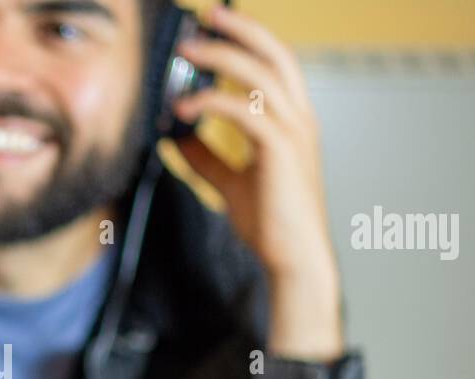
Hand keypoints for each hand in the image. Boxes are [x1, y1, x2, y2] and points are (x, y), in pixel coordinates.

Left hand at [173, 6, 343, 361]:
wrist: (292, 259)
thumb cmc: (272, 225)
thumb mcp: (231, 183)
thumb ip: (206, 157)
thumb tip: (174, 137)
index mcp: (293, 122)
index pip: (275, 64)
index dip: (248, 39)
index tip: (214, 23)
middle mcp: (299, 119)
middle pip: (275, 54)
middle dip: (240, 30)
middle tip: (204, 16)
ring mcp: (294, 132)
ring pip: (260, 74)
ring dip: (220, 57)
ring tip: (186, 50)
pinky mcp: (281, 150)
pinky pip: (244, 110)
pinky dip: (212, 103)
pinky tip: (183, 109)